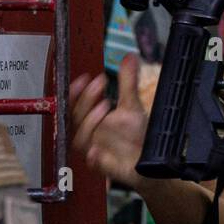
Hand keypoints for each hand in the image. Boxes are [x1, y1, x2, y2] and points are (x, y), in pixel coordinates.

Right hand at [68, 53, 148, 188]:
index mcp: (92, 119)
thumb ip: (127, 82)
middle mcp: (90, 134)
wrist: (147, 161)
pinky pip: (93, 164)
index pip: (76, 104)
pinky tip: (95, 151)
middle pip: (76, 118)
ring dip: (89, 122)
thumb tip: (130, 56)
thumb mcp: (132, 106)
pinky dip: (93, 158)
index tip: (85, 78)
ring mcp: (95, 150)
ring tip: (104, 107)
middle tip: (98, 85)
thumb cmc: (135, 136)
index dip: (77, 91)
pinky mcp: (104, 167)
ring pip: (80, 139)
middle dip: (85, 100)